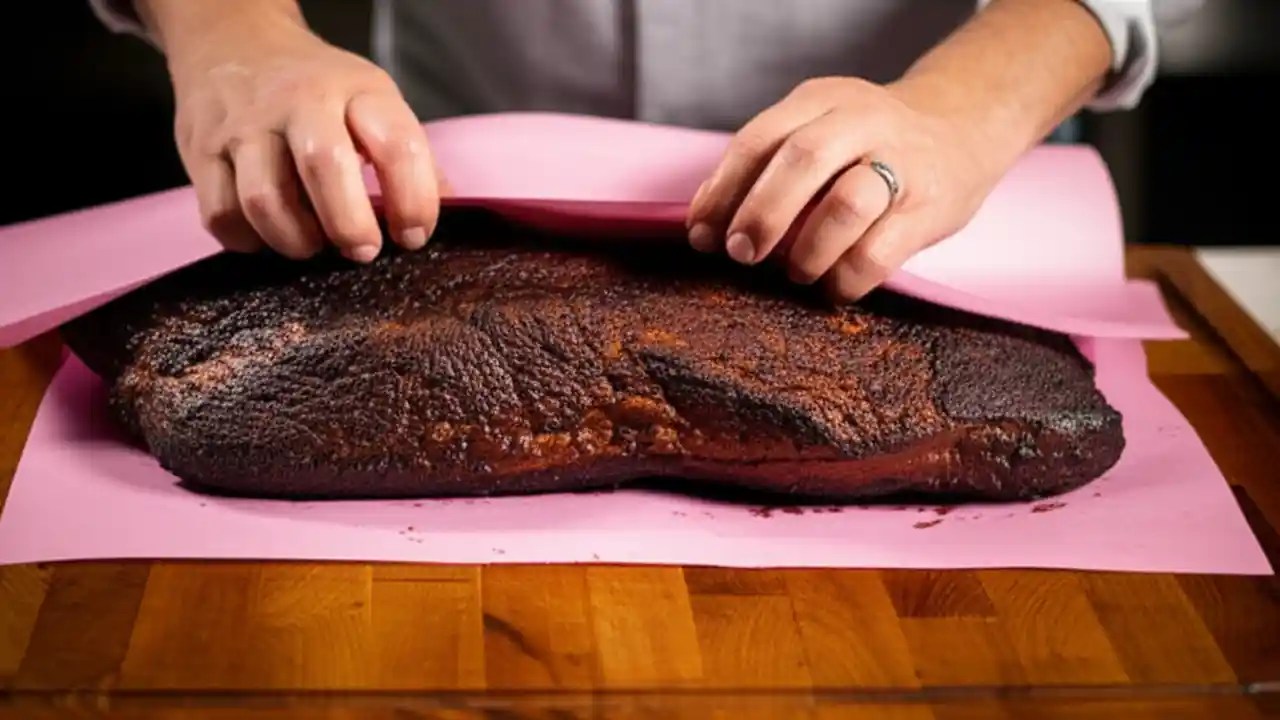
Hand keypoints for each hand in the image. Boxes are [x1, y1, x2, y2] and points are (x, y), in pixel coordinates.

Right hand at [163, 9, 442, 260]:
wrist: (232, 42)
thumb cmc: (318, 89)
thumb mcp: (373, 102)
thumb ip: (411, 156)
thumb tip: (450, 210)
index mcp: (357, 90)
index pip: (396, 144)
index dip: (414, 201)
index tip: (413, 235)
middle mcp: (299, 102)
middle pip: (325, 166)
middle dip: (350, 225)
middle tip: (362, 251)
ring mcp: (245, 125)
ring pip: (264, 197)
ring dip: (295, 240)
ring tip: (312, 245)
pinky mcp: (200, 149)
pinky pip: (221, 212)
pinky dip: (248, 240)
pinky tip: (269, 236)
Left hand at [685, 77, 1000, 300]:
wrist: (963, 132)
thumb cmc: (867, 147)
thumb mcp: (819, 132)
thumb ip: (767, 167)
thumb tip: (706, 223)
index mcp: (823, 100)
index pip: (760, 139)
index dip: (723, 191)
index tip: (702, 235)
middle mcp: (864, 121)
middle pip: (803, 159)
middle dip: (762, 213)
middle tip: (742, 254)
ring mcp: (903, 161)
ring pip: (847, 203)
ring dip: (808, 249)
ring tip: (795, 271)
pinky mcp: (930, 207)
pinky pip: (879, 252)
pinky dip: (846, 277)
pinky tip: (833, 285)